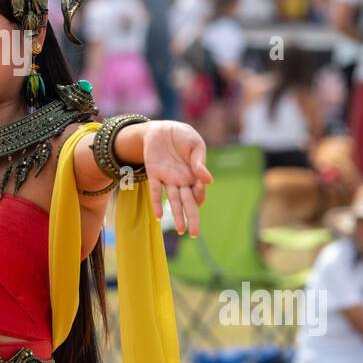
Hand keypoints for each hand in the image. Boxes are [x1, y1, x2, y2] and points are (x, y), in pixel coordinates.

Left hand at [141, 120, 213, 235]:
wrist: (162, 128)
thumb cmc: (182, 137)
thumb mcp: (195, 145)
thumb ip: (199, 162)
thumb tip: (209, 180)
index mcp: (194, 175)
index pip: (199, 192)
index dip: (200, 195)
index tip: (200, 192)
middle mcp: (182, 181)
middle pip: (188, 202)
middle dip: (192, 217)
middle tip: (194, 233)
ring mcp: (168, 179)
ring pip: (173, 201)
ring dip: (176, 215)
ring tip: (180, 230)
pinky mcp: (154, 174)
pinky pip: (156, 191)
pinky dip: (157, 202)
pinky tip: (158, 216)